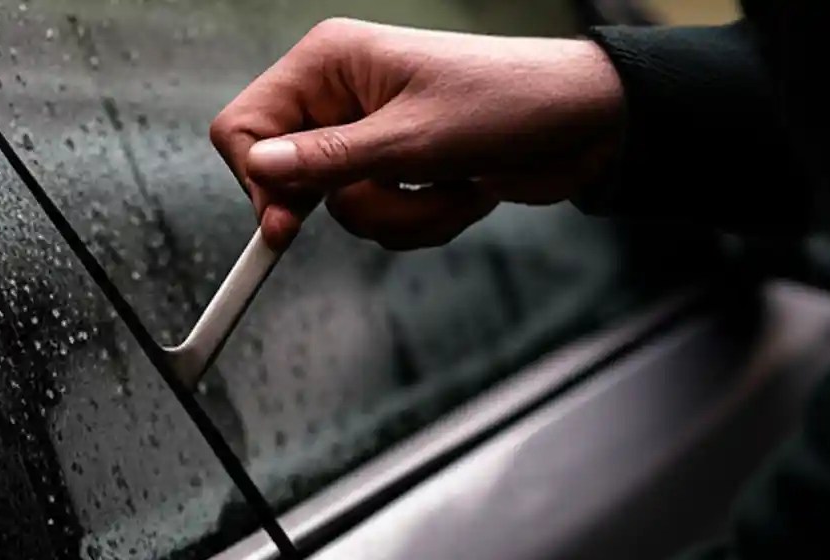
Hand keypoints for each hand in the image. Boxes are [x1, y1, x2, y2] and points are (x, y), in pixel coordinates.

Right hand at [209, 18, 624, 249]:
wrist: (584, 124)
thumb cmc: (508, 104)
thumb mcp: (413, 140)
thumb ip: (328, 160)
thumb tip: (260, 168)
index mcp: (329, 63)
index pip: (244, 125)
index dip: (258, 179)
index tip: (286, 226)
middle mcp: (339, 95)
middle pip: (291, 177)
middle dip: (356, 202)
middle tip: (396, 197)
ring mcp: (367, 134)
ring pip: (340, 208)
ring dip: (400, 215)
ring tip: (452, 189)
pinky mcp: (395, 167)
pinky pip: (377, 218)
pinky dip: (420, 220)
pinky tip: (463, 193)